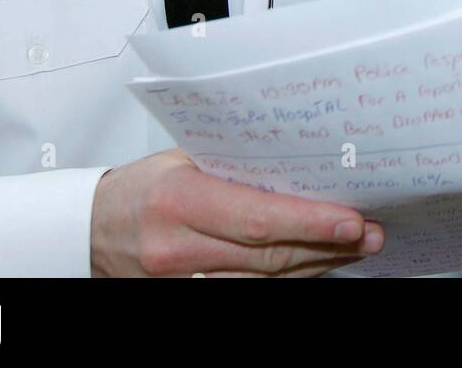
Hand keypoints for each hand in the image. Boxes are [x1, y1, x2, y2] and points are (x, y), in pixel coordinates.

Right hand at [90, 149, 383, 276]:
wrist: (91, 231)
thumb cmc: (141, 188)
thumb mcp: (183, 160)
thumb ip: (236, 163)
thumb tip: (303, 159)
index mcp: (179, 201)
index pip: (257, 218)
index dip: (310, 223)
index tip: (351, 220)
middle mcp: (179, 250)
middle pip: (269, 256)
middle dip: (326, 245)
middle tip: (370, 234)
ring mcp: (183, 285)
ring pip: (266, 282)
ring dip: (316, 266)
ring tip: (355, 248)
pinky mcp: (189, 301)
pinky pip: (250, 294)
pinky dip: (288, 280)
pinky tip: (315, 265)